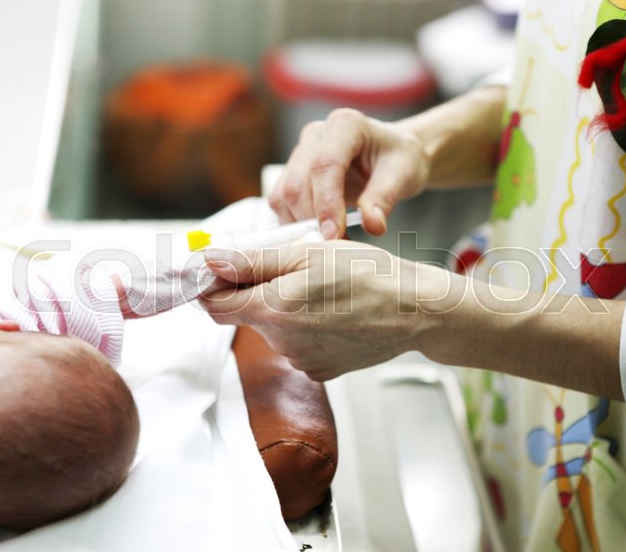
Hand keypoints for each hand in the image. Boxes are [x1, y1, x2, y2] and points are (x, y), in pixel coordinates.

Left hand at [199, 241, 453, 380]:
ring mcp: (303, 361)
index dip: (214, 286)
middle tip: (297, 270)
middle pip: (248, 315)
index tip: (222, 272)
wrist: (415, 310)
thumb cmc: (369, 274)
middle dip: (261, 292)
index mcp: (275, 309)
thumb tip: (209, 263)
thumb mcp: (307, 253)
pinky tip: (335, 314)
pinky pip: (299, 347)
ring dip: (287, 310)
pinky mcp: (321, 372)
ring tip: (325, 292)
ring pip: (275, 331)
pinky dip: (308, 330)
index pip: (216, 306)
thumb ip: (252, 261)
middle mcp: (284, 342)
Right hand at [268, 109, 430, 238]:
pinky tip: (319, 235)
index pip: (325, 165)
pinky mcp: (292, 173)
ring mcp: (300, 153)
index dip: (326, 203)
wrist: (393, 155)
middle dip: (312, 220)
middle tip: (335, 248)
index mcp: (345, 125)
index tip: (334, 235)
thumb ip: (385, 198)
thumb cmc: (400, 159)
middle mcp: (316, 134)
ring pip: (283, 195)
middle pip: (297, 182)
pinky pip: (282, 203)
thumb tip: (372, 226)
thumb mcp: (404, 175)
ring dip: (301, 226)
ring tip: (332, 243)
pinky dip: (296, 224)